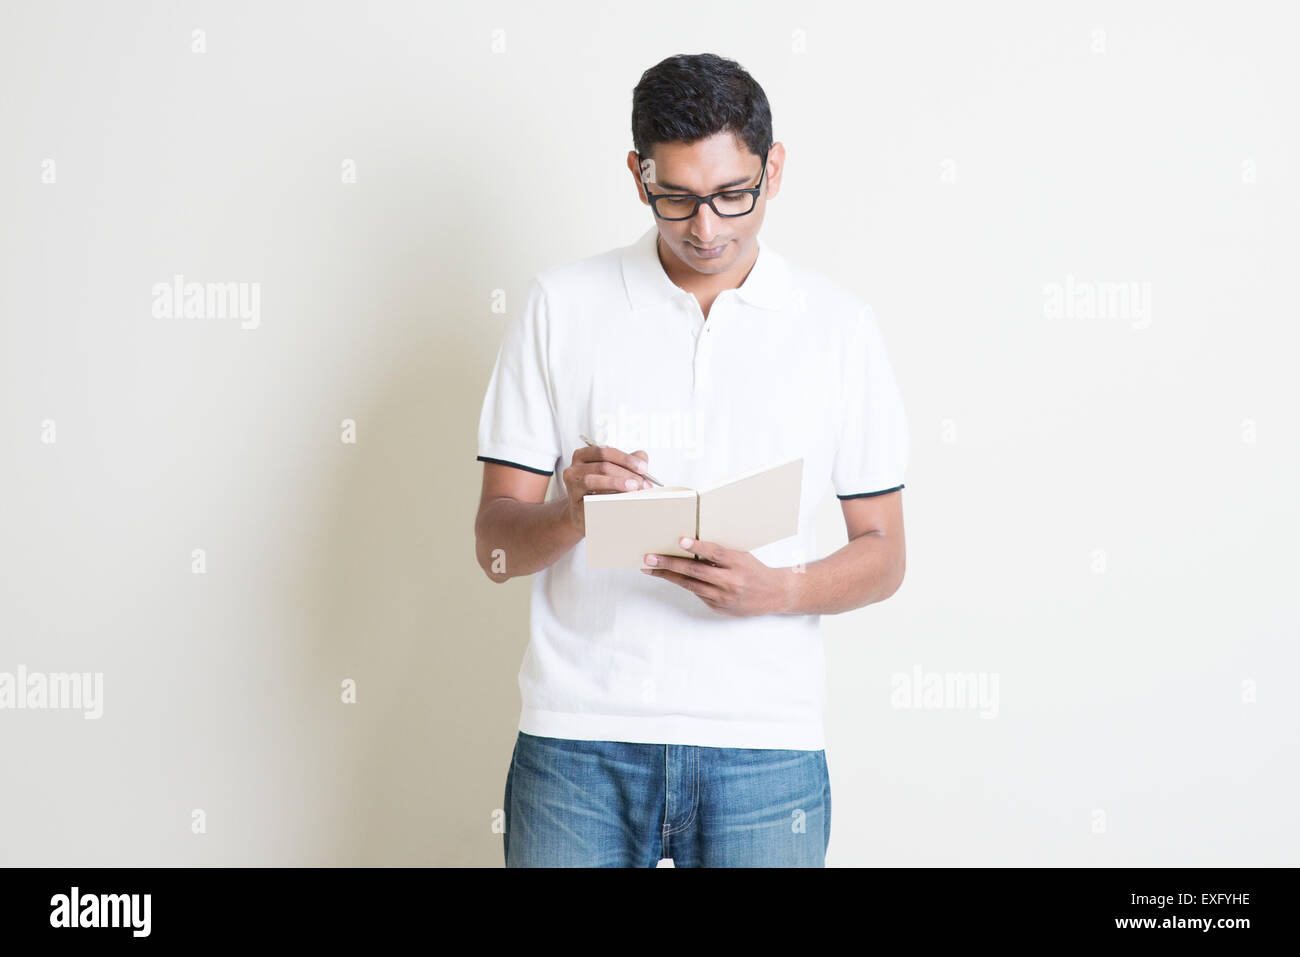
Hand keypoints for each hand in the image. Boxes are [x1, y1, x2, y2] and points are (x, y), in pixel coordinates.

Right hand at [561, 444, 651, 535]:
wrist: (584, 513)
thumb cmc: (600, 490)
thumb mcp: (615, 472)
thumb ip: (629, 463)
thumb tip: (642, 459)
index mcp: (584, 455)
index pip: (605, 452)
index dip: (626, 459)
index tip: (644, 468)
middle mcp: (574, 468)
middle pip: (602, 466)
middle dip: (626, 474)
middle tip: (643, 483)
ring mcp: (572, 485)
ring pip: (594, 480)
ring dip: (617, 484)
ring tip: (634, 489)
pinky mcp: (574, 501)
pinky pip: (589, 497)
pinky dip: (607, 497)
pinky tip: (620, 499)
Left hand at [641, 537, 790, 616]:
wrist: (773, 594)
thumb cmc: (754, 570)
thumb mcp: (742, 555)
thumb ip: (720, 552)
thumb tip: (689, 544)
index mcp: (738, 563)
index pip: (715, 553)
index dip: (698, 546)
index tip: (680, 540)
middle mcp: (731, 581)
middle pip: (695, 571)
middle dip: (669, 563)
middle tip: (650, 558)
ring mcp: (723, 597)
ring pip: (690, 585)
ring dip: (668, 576)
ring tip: (650, 568)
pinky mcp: (718, 607)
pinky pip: (697, 593)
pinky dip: (684, 583)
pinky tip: (671, 576)